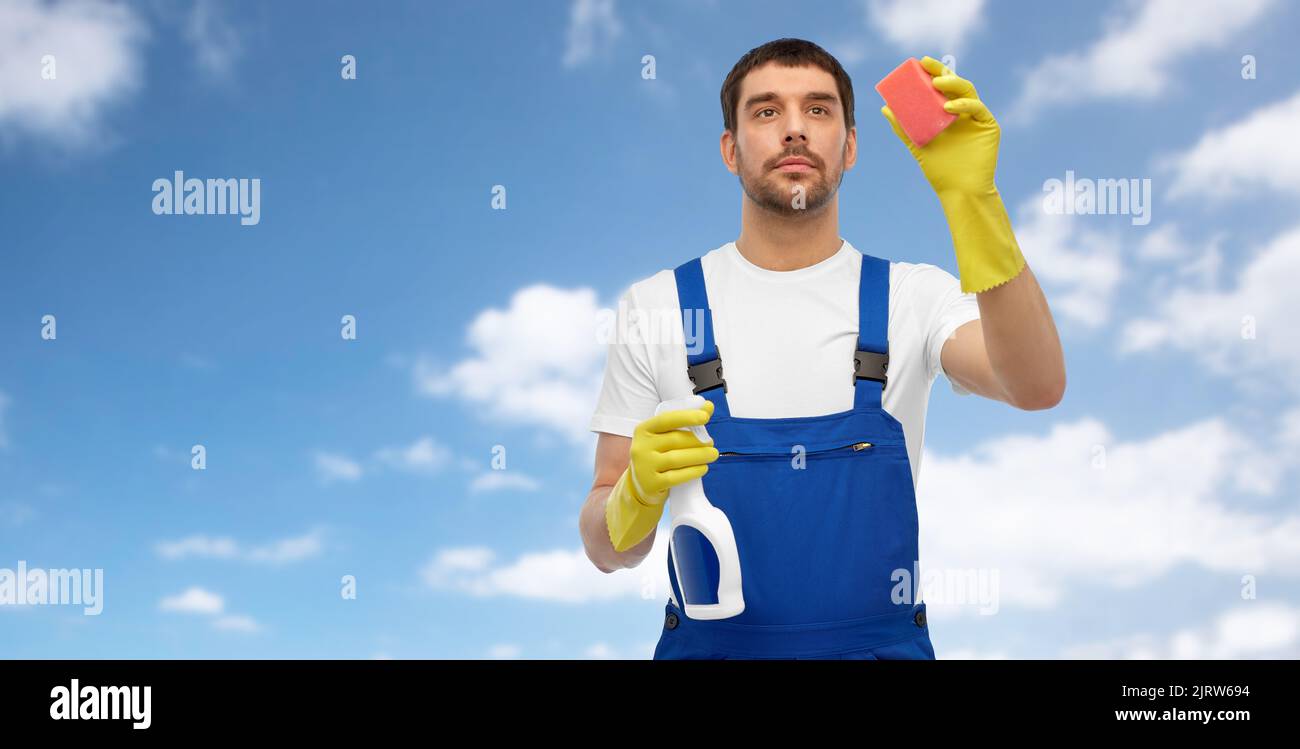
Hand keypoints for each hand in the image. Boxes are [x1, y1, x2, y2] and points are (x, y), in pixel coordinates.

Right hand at [627, 399, 718, 504]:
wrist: (642, 484)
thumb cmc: (658, 454)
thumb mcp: (665, 436)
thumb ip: (686, 421)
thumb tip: (709, 406)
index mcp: (643, 430)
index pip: (666, 420)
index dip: (686, 417)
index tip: (705, 416)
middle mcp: (641, 447)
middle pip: (675, 440)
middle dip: (697, 441)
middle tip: (711, 443)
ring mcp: (644, 467)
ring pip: (676, 459)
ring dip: (699, 456)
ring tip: (712, 454)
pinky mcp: (651, 484)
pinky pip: (676, 477)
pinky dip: (693, 471)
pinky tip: (703, 468)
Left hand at [880, 56, 1000, 198]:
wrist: (958, 191)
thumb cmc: (939, 169)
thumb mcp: (917, 144)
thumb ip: (903, 127)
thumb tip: (885, 107)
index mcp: (948, 113)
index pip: (942, 87)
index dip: (932, 72)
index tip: (919, 63)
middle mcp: (964, 112)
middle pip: (955, 84)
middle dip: (942, 71)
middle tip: (927, 64)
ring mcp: (977, 118)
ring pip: (968, 91)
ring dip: (952, 84)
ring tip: (935, 83)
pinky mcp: (989, 126)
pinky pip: (977, 108)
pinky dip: (964, 104)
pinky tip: (949, 107)